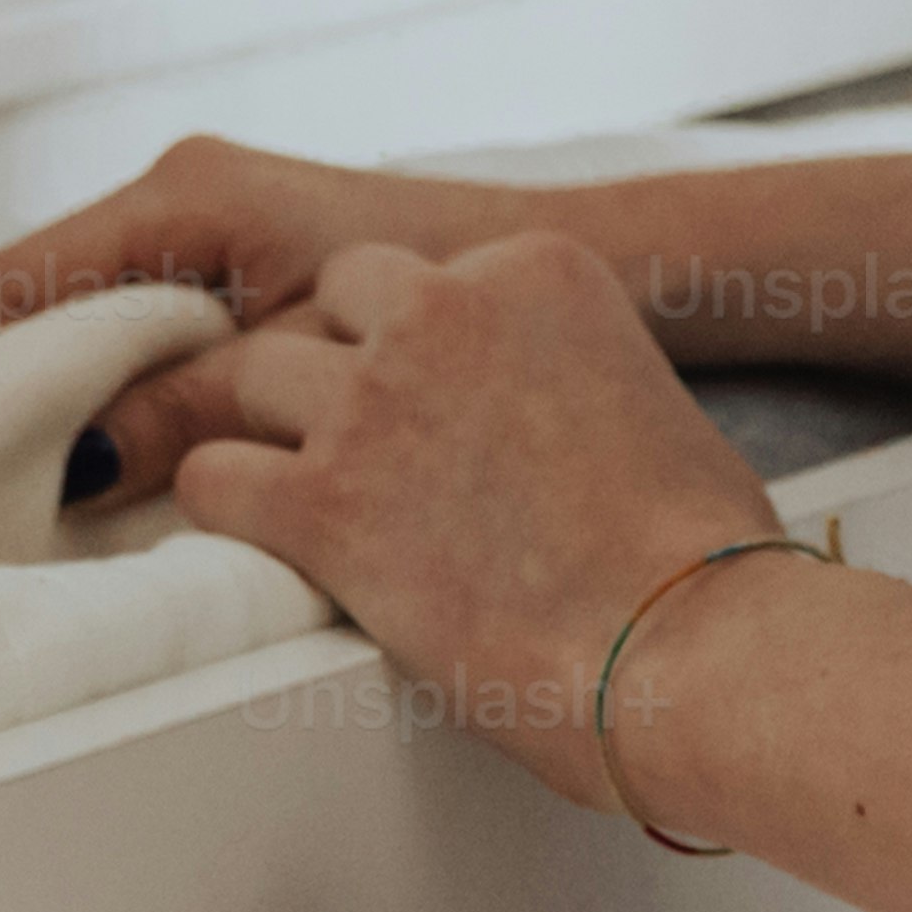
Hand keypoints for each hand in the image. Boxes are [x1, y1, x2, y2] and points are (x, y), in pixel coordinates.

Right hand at [0, 134, 557, 493]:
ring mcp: (212, 216)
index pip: (17, 279)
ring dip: (74, 393)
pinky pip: (148, 315)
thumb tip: (78, 469)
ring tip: (57, 487)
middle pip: (46, 297)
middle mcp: (186, 191)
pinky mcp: (244, 250)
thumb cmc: (448, 290)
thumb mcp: (300, 365)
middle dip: (18, 392)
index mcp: (186, 196)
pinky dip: (130, 378)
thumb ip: (187, 407)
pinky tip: (137, 452)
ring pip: (95, 314)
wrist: (551, 261)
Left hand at [125, 234, 783, 821]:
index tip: (442, 401)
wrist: (690, 643)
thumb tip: (539, 418)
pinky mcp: (324, 500)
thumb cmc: (698, 550)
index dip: (425, 341)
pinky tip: (265, 539)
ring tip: (317, 495)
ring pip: (255, 374)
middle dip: (343, 359)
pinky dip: (229, 506)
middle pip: (336, 298)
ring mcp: (376, 399)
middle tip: (368, 438)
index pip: (428, 270)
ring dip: (278, 431)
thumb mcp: (644, 396)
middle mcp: (447, 308)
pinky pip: (213, 474)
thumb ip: (566, 370)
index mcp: (536, 268)